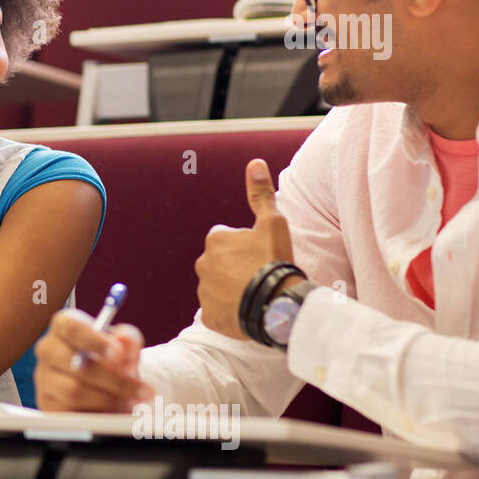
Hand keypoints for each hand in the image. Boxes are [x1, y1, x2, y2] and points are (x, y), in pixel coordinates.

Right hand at [34, 308, 151, 412]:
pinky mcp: (48, 404)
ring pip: (74, 392)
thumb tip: (124, 340)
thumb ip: (128, 340)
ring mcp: (44, 379)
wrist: (104, 383)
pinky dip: (97, 414)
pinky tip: (115, 411)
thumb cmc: (111, 358)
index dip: (94, 341)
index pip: (71, 327)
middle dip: (114, 380)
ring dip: (109, 399)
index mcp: (63, 326)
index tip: (117, 353)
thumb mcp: (123, 346)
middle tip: (142, 389)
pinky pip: (71, 413)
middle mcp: (48, 350)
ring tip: (132, 402)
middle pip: (75, 365)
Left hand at [195, 159, 294, 338]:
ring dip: (232, 290)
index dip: (247, 248)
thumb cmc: (274, 260)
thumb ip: (261, 194)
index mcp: (215, 240)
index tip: (261, 256)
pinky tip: (246, 311)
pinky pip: (217, 312)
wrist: (275, 303)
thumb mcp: (273, 222)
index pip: (228, 240)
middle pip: (221, 264)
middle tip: (259, 276)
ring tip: (255, 295)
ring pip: (218, 287)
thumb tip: (254, 163)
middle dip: (236, 269)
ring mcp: (204, 291)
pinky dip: (229, 312)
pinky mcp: (208, 316)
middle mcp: (203, 264)